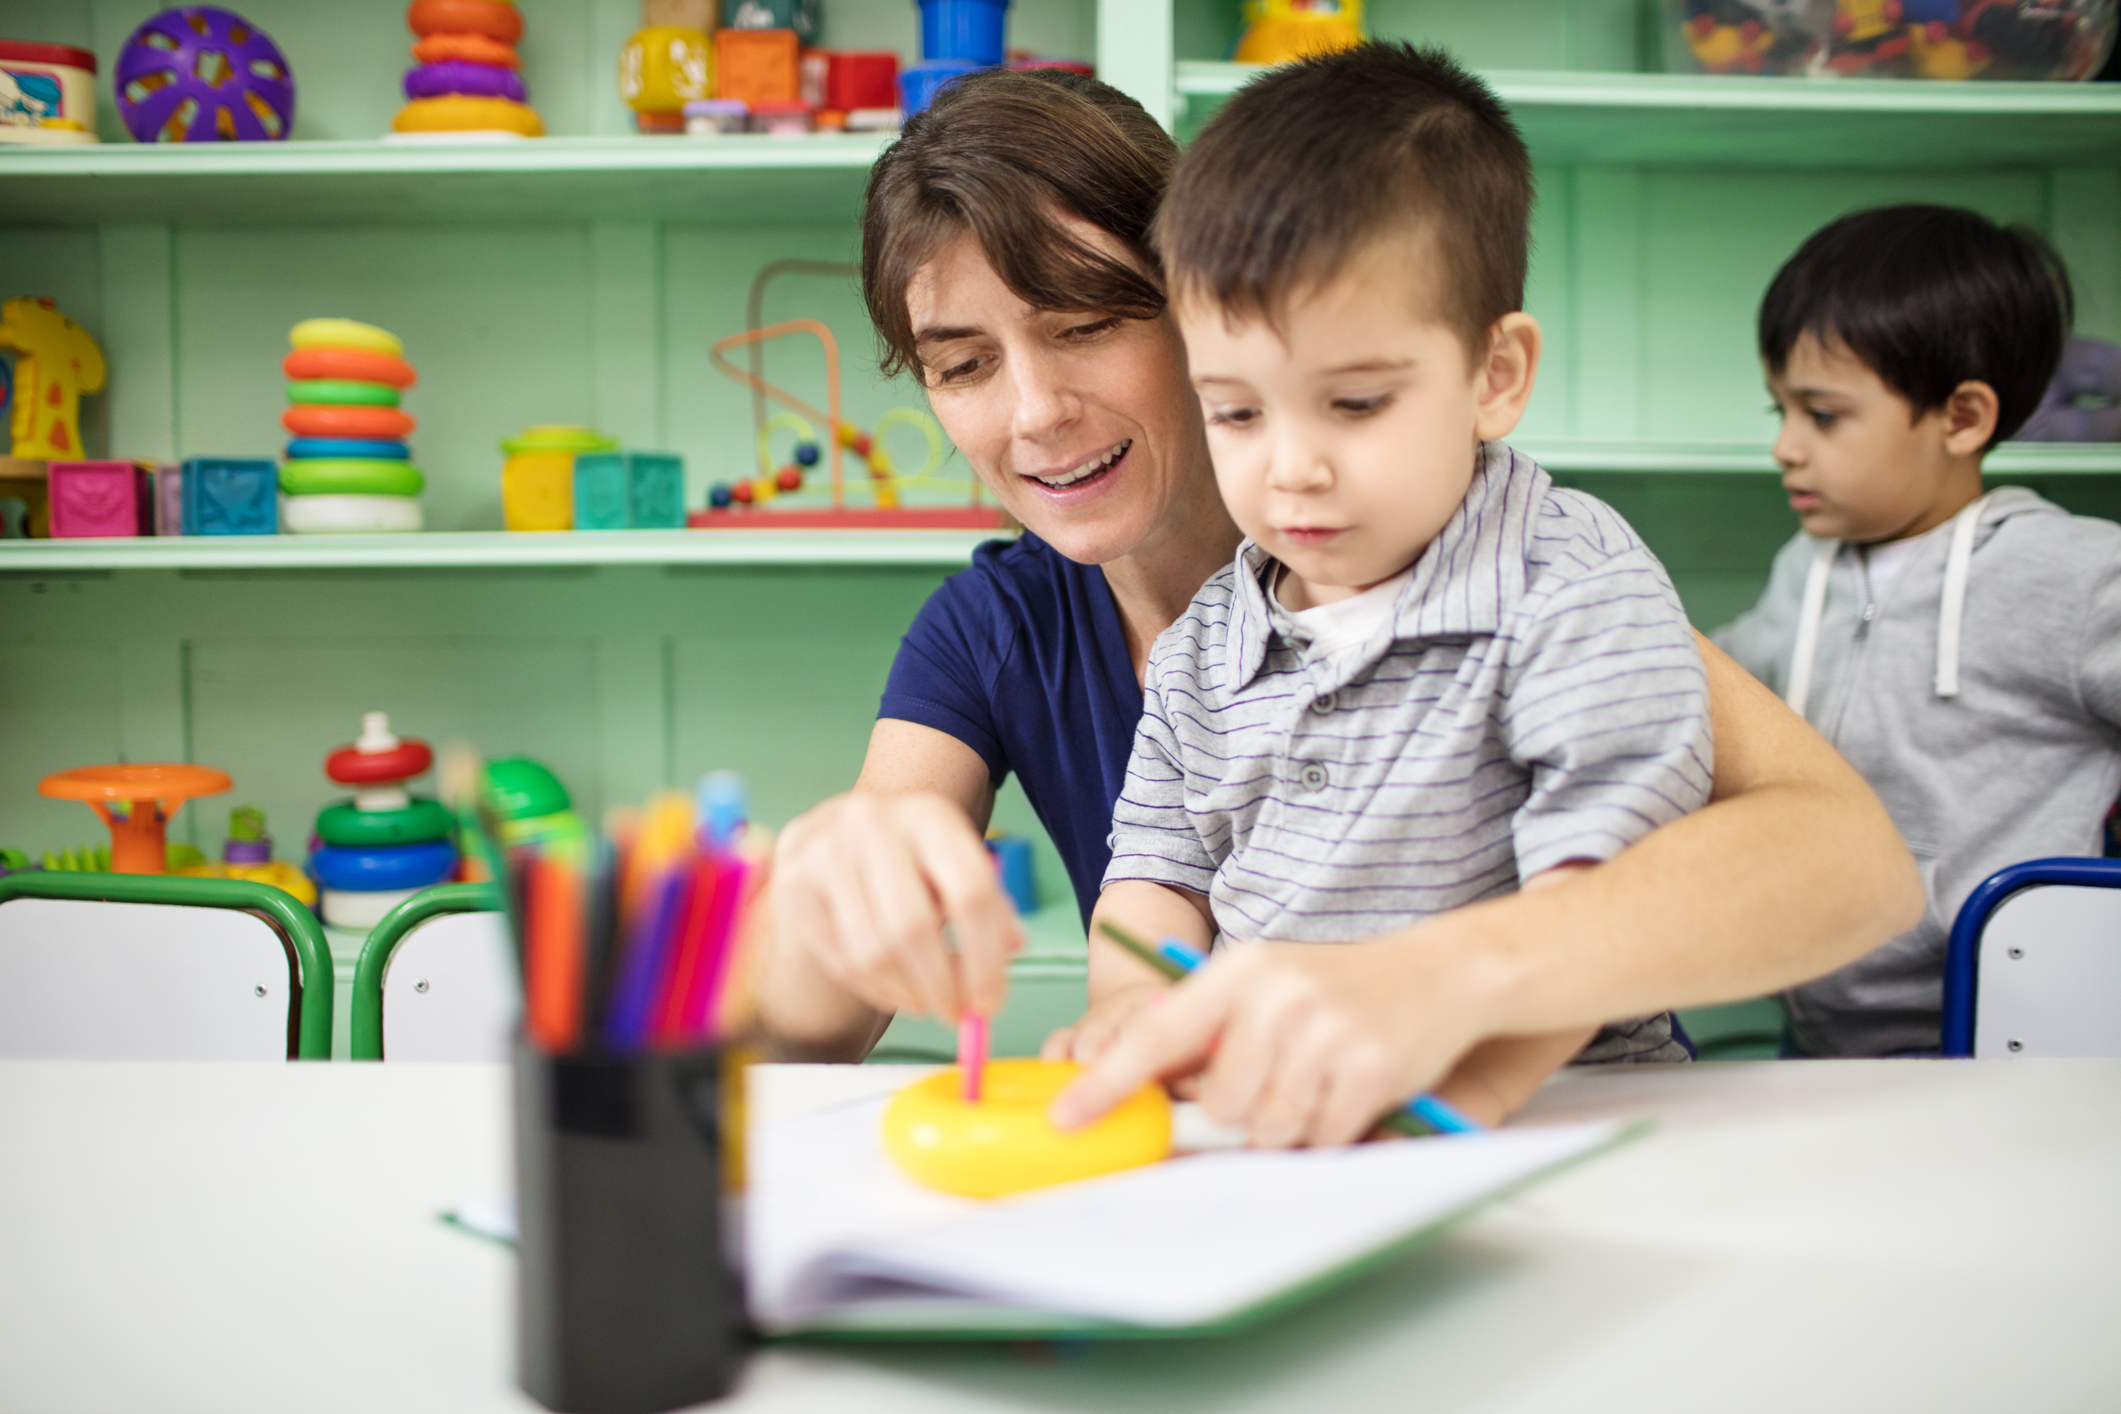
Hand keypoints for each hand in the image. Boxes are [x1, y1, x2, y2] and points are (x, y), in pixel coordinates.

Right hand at [769, 790, 1022, 1021]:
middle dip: (941, 986)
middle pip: (914, 927)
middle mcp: (872, 822)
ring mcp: (824, 851)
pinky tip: (894, 989)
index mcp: (929, 815)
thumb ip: (990, 907)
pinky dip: (874, 990)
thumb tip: (1013, 948)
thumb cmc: (913, 860)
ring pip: (872, 951)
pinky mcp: (793, 885)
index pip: (969, 892)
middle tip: (957, 1015)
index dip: (985, 958)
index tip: (991, 1003)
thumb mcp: (957, 866)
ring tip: (927, 1001)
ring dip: (907, 993)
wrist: (840, 834)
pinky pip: (840, 959)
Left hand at [1050, 936, 1492, 1147]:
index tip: (1069, 1117)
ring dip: (1295, 1123)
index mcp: (1240, 971)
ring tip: (1322, 1079)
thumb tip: (1155, 1088)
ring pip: (1272, 1128)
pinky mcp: (1369, 1068)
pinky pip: (1324, 1136)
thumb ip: (1213, 1030)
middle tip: (1287, 1077)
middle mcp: (1276, 996)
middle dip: (1250, 1110)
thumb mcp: (1269, 987)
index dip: (1111, 1081)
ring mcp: (1324, 1031)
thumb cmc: (1342, 989)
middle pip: (1224, 1104)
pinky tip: (1352, 1088)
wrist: (1441, 971)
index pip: (1158, 1033)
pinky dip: (1335, 1128)